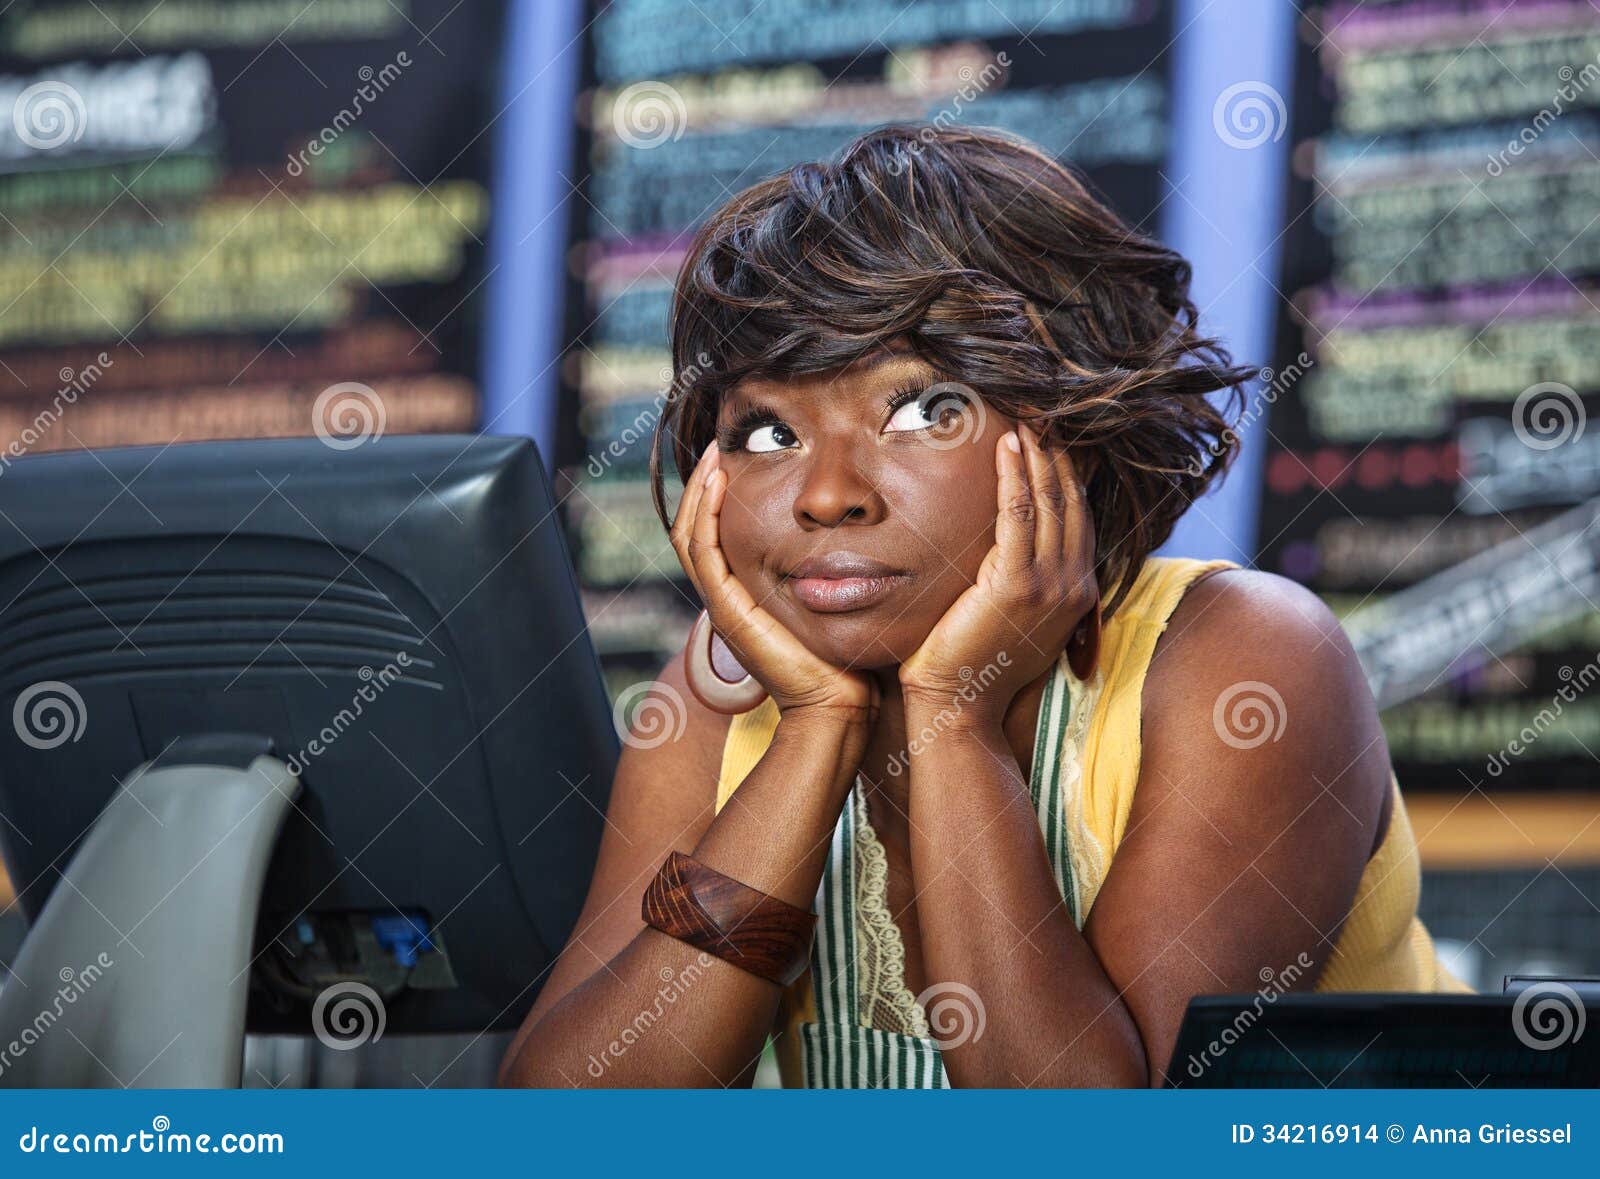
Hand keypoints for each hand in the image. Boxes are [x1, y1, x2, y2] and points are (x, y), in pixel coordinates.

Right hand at [670, 442, 879, 723]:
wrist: (839, 706)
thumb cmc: (847, 658)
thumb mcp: (838, 600)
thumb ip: (837, 572)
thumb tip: (864, 533)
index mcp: (748, 595)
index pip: (718, 533)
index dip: (720, 494)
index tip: (739, 455)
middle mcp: (729, 598)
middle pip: (694, 528)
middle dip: (704, 483)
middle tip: (720, 443)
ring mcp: (723, 605)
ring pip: (690, 534)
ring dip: (699, 489)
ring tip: (716, 452)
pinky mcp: (728, 612)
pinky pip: (703, 552)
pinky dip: (703, 513)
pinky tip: (718, 481)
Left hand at [898, 423, 1097, 724]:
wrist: (958, 706)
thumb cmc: (970, 662)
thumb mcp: (1010, 616)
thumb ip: (1020, 578)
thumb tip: (1003, 540)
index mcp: (1076, 591)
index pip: (1078, 515)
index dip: (1068, 471)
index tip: (1053, 433)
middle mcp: (1073, 585)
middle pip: (1071, 500)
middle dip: (1058, 451)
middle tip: (1042, 408)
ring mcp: (1051, 587)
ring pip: (1051, 502)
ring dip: (1038, 454)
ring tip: (1025, 416)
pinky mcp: (1017, 587)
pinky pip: (1020, 516)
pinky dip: (1016, 476)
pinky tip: (1007, 446)